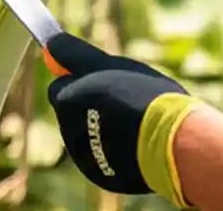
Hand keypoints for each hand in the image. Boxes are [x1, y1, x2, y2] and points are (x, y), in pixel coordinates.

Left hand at [45, 33, 200, 206]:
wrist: (173, 142)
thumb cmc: (143, 96)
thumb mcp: (109, 65)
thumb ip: (75, 55)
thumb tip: (50, 43)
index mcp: (67, 102)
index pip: (60, 87)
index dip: (79, 80)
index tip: (99, 79)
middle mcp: (70, 133)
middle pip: (72, 113)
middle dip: (89, 106)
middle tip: (121, 99)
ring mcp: (87, 159)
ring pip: (88, 136)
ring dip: (104, 128)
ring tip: (136, 121)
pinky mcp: (105, 178)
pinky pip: (105, 159)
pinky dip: (116, 150)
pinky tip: (138, 143)